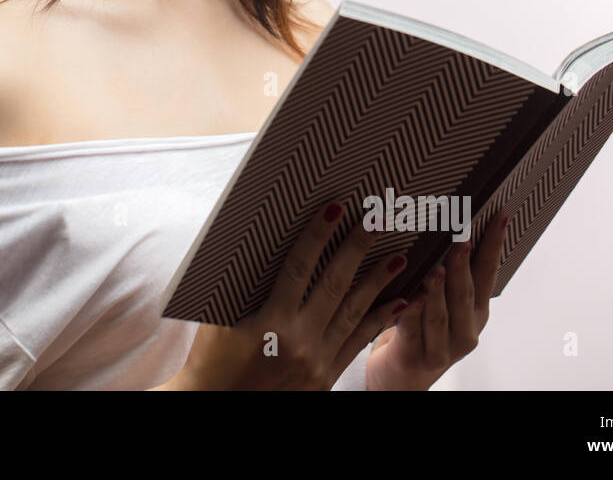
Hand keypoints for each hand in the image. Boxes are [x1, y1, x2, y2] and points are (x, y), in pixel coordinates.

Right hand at [172, 197, 410, 389]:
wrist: (220, 405)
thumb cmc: (213, 358)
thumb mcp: (220, 318)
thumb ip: (246, 285)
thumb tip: (263, 242)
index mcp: (270, 323)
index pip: (299, 267)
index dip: (317, 235)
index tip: (334, 208)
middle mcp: (299, 341)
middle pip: (334, 285)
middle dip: (357, 249)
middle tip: (378, 221)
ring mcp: (316, 361)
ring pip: (354, 313)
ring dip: (379, 282)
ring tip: (400, 257)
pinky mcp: (325, 376)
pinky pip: (357, 342)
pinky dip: (379, 320)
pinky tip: (399, 302)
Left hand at [365, 211, 508, 390]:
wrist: (401, 378)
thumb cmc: (422, 330)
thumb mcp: (442, 303)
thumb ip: (448, 274)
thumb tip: (449, 224)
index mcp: (476, 314)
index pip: (487, 274)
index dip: (493, 245)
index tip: (500, 217)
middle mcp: (466, 331)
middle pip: (465, 293)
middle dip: (463, 265)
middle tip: (461, 238)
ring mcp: (442, 347)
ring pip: (440, 313)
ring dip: (438, 289)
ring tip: (437, 268)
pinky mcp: (415, 357)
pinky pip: (412, 331)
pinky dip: (412, 313)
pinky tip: (410, 298)